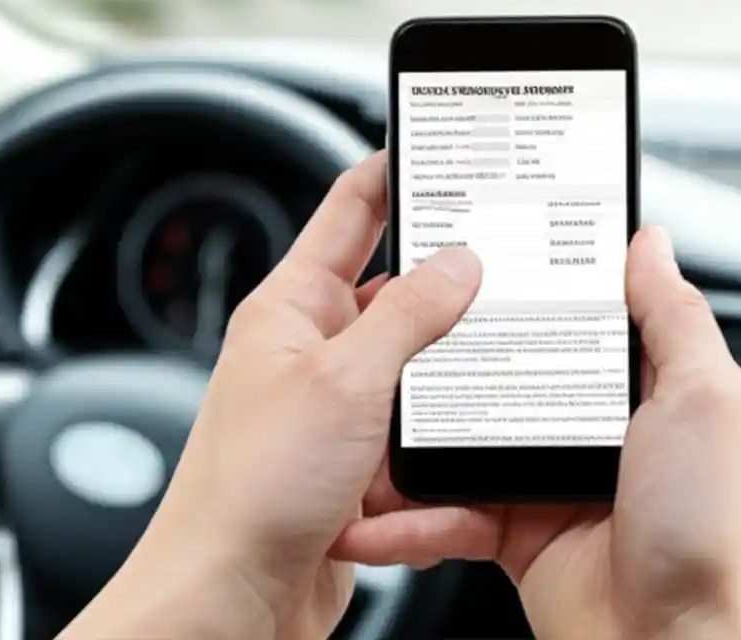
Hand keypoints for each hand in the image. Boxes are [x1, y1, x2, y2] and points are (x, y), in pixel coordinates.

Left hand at [61, 150, 485, 638]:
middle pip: (397, 295)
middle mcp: (313, 353)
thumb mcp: (346, 381)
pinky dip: (441, 446)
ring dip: (450, 378)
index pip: (350, 211)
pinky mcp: (359, 466)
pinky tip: (459, 455)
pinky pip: (417, 437)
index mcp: (292, 309)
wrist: (231, 599)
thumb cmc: (251, 490)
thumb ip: (410, 314)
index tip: (444, 146)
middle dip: (451, 290)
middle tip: (510, 267)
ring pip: (417, 372)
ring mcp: (338, 411)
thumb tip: (461, 262)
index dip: (396, 172)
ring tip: (496, 369)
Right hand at [331, 226, 740, 638]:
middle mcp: (601, 430)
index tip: (497, 242)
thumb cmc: (713, 531)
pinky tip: (374, 512)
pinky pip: (451, 515)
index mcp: (653, 389)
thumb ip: (673, 317)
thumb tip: (650, 244)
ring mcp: (554, 481)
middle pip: (516, 367)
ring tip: (368, 410)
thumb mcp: (706, 400)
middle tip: (408, 316)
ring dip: (417, 434)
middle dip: (461, 347)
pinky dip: (409, 519)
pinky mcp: (518, 534)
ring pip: (470, 439)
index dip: (546, 279)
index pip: (589, 314)